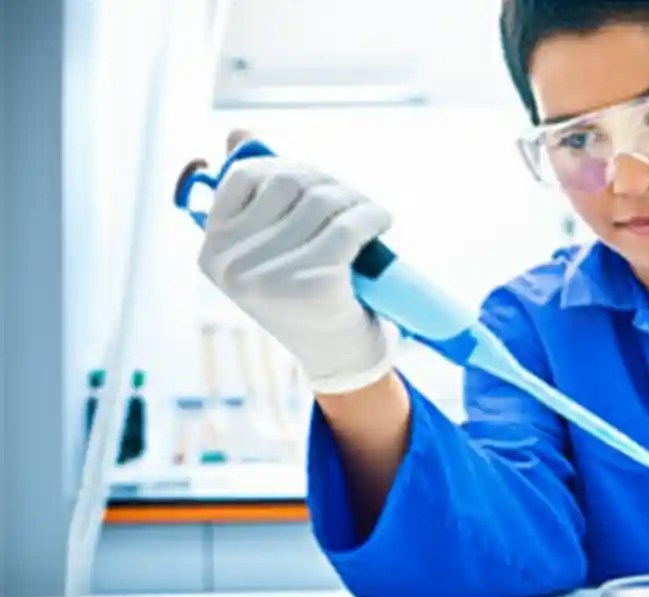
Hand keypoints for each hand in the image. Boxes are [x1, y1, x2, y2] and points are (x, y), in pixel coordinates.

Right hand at [199, 157, 398, 394]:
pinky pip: (348, 227)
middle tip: (350, 198)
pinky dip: (371, 216)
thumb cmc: (306, 295)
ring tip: (366, 212)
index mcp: (213, 251)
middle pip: (288, 181)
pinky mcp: (311, 285)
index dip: (285, 168)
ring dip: (353, 198)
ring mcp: (269, 276)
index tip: (311, 184)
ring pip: (321, 200)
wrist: (337, 358)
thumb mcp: (270, 247)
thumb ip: (253, 194)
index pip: (244, 175)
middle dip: (326, 181)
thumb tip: (238, 133)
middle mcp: (232, 264)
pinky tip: (381, 221)